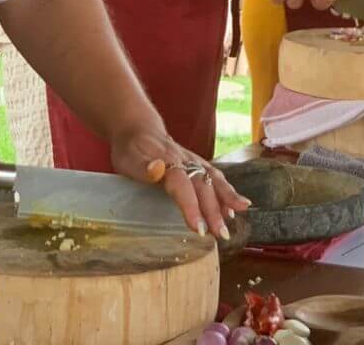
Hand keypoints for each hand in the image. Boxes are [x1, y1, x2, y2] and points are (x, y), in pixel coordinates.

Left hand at [110, 122, 249, 238]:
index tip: (199, 228)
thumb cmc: (131, 149)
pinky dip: (227, 192)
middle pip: (203, 186)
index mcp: (167, 163)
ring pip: (214, 179)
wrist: (138, 128)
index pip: (182, 186)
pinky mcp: (198, 164)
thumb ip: (142, 167)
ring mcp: (194, 162)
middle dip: (214, 211)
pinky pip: (215, 177)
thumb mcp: (127, 159)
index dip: (191, 207)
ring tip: (236, 217)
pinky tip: (235, 207)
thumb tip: (157, 169)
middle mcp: (185, 162)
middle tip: (221, 234)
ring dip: (226, 200)